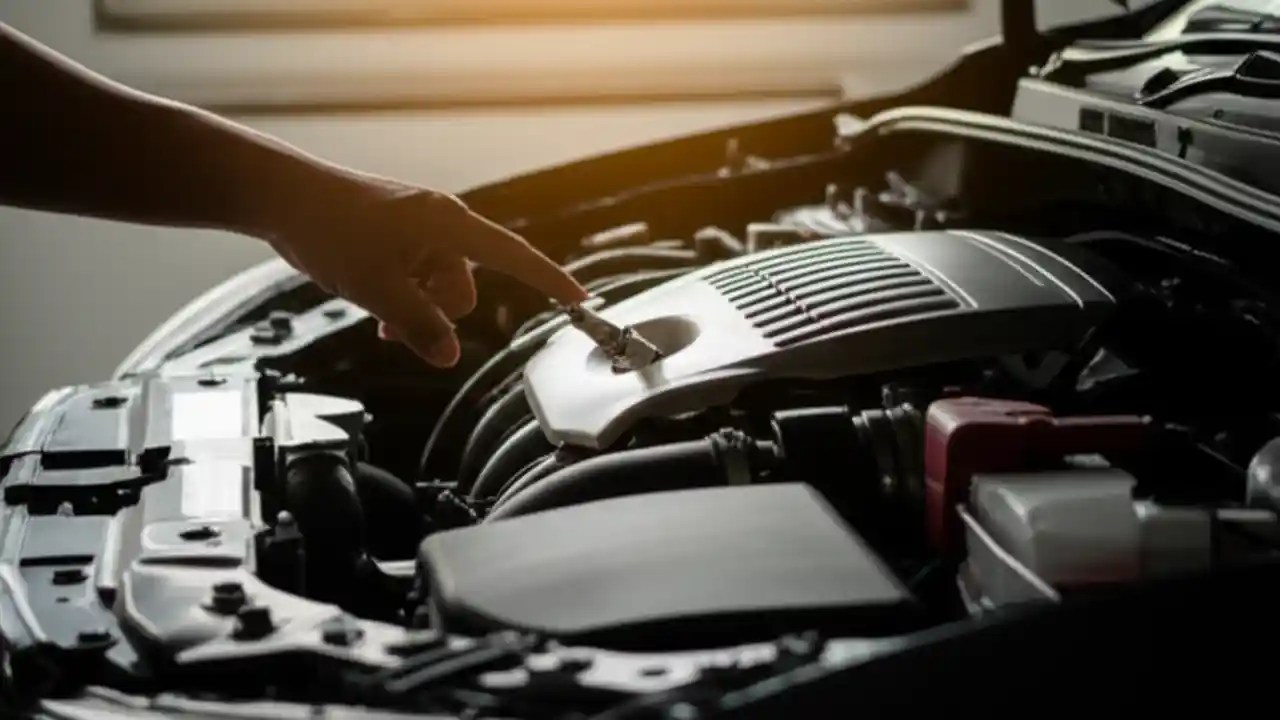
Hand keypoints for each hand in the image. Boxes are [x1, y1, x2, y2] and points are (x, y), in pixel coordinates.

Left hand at [265, 177, 586, 366]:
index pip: (514, 257)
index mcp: (450, 226)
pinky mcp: (397, 239)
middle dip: (437, 315)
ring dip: (414, 312)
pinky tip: (376, 310)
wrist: (283, 197)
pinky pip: (416, 280)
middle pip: (465, 289)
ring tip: (378, 317)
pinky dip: (402, 299)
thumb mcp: (379, 289)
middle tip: (394, 326)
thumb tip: (449, 356)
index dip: (549, 280)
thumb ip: (420, 327)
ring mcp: (418, 232)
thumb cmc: (332, 230)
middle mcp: (441, 225)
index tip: (580, 297)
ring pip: (437, 291)